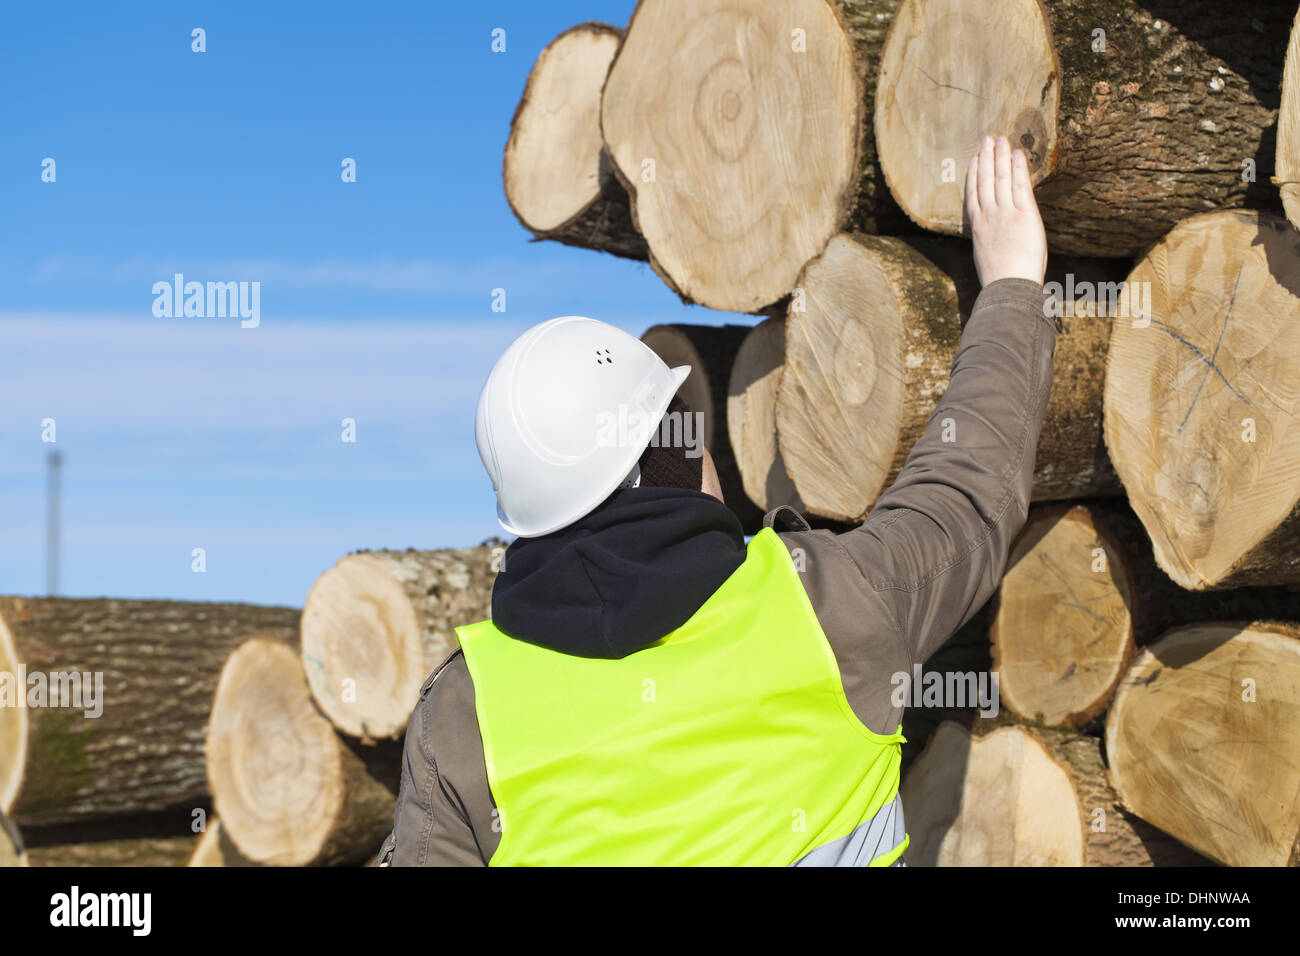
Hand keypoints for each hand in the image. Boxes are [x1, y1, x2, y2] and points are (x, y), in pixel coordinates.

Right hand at [965, 135, 1046, 286]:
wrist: (1009, 286)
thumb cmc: (1000, 280)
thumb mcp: (988, 258)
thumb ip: (991, 242)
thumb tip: (995, 240)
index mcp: (978, 228)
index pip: (974, 194)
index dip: (974, 174)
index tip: (975, 159)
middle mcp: (989, 216)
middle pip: (986, 181)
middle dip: (986, 158)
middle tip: (987, 139)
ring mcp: (1005, 214)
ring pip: (1000, 178)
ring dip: (1000, 156)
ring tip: (1000, 139)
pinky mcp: (1024, 214)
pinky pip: (1020, 186)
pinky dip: (1018, 168)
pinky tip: (1017, 154)